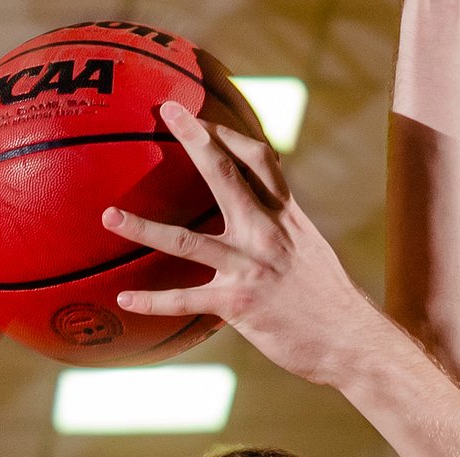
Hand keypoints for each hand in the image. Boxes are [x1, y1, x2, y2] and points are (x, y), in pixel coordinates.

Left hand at [101, 102, 399, 386]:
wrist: (352, 341)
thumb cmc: (328, 301)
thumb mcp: (310, 251)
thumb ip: (282, 230)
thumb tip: (260, 217)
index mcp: (286, 216)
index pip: (260, 158)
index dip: (229, 133)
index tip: (200, 116)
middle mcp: (266, 233)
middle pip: (223, 175)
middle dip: (194, 140)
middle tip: (165, 112)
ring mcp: (250, 267)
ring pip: (186, 240)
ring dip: (142, 227)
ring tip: (107, 215)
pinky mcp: (239, 304)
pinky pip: (186, 299)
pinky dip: (152, 300)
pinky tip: (124, 299)